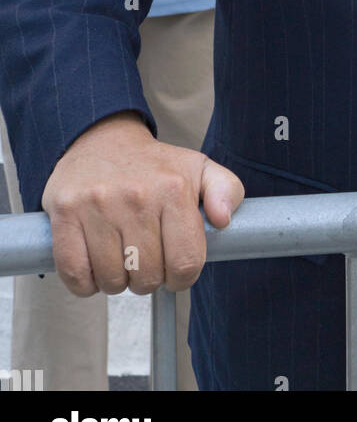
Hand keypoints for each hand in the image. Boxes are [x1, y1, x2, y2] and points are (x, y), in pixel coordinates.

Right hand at [41, 110, 244, 295]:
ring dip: (117, 280)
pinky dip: (86, 283)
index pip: (186, 263)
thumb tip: (222, 221)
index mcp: (174, 188)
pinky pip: (76, 275)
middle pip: (147, 277)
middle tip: (144, 258)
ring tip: (120, 256)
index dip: (181, 277)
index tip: (174, 268)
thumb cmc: (155, 165)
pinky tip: (95, 263)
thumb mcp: (199, 169)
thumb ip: (227, 191)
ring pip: (112, 280)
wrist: (101, 139)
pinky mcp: (65, 212)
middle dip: (149, 279)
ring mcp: (98, 205)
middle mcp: (137, 196)